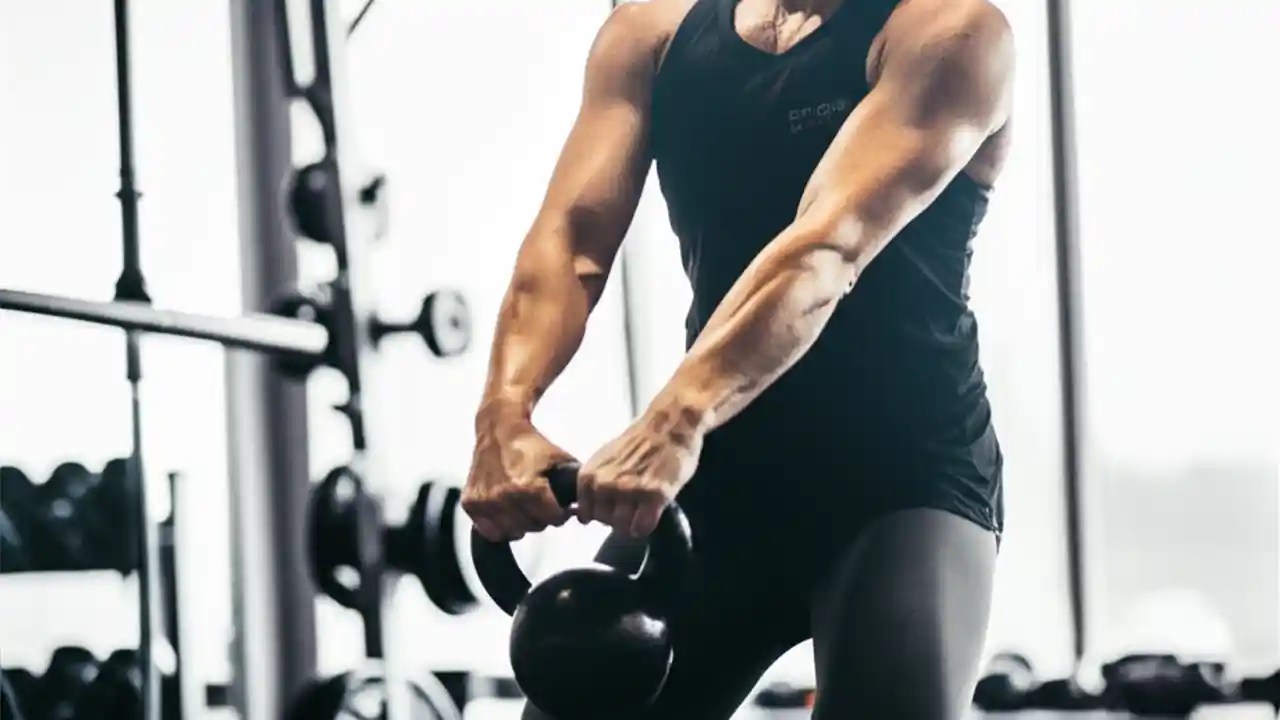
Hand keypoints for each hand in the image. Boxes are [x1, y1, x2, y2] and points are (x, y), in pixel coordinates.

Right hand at [463, 403, 574, 541]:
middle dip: (542, 517)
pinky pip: (490, 531)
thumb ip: (572, 484)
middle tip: (541, 504)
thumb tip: (583, 506)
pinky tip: (507, 512)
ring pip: (512, 532)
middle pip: (534, 527)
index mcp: (527, 487)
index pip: (553, 519)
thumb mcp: (559, 460)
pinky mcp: (471, 503)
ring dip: (522, 523)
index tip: (559, 508)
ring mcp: (485, 501)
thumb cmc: (530, 444)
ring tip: (525, 507)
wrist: (499, 429)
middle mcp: (504, 496)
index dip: (560, 513)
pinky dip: (500, 526)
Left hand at [578, 408, 703, 537]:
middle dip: (618, 520)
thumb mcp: (604, 459)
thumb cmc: (639, 441)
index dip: (603, 513)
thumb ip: (593, 483)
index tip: (614, 507)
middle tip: (632, 508)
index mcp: (589, 476)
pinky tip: (652, 514)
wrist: (669, 425)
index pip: (587, 515)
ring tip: (642, 511)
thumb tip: (583, 514)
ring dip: (633, 525)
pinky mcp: (654, 495)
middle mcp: (605, 485)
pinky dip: (646, 526)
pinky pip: (642, 528)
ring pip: (623, 529)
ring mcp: (629, 491)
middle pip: (605, 524)